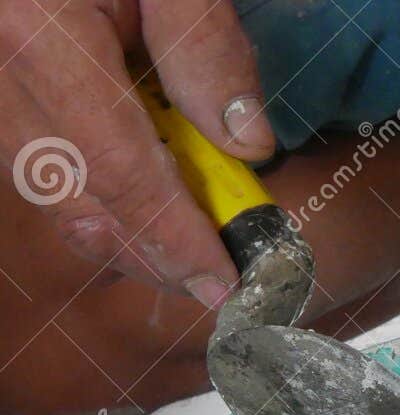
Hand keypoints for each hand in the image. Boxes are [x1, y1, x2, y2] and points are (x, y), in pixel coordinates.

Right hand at [0, 0, 274, 305]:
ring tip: (190, 246)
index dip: (174, 235)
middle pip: (74, 197)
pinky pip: (39, 161)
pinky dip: (97, 193)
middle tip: (217, 275)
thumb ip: (204, 47)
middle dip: (151, 251)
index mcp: (35, 31)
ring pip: (50, 190)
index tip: (224, 280)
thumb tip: (246, 146)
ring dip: (125, 231)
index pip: (115, 167)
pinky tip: (149, 199)